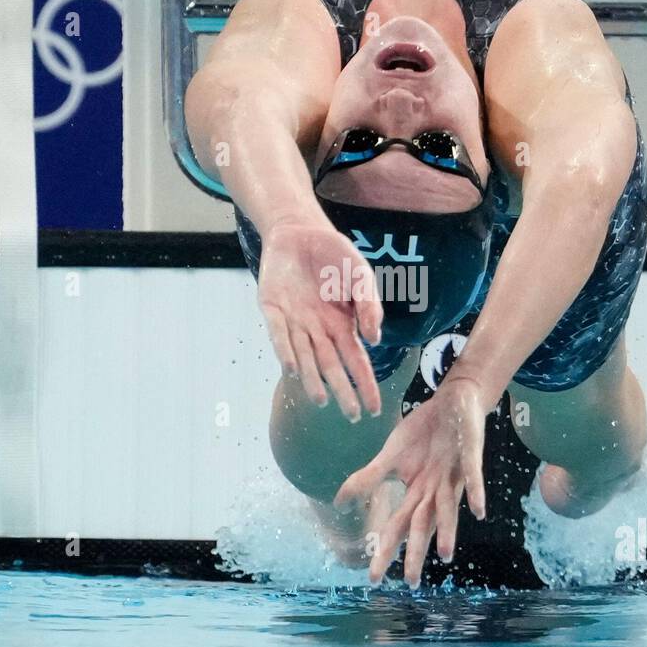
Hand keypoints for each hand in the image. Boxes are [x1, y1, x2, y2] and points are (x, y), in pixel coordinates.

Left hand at [258, 218, 383, 420]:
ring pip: (304, 357)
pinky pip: (279, 334)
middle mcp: (318, 330)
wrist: (299, 231)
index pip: (356, 361)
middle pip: (331, 366)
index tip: (373, 408)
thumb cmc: (333, 255)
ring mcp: (295, 322)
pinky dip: (285, 351)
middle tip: (350, 415)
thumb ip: (369, 305)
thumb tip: (375, 340)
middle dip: (341, 390)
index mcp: (342, 325)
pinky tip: (293, 368)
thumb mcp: (361, 274)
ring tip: (321, 400)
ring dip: (312, 379)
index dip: (364, 384)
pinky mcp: (272, 310)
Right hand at [335, 376, 488, 585]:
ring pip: (449, 507)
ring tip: (445, 555)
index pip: (398, 526)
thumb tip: (339, 503)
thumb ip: (368, 479)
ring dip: (448, 530)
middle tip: (410, 582)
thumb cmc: (422, 433)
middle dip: (416, 552)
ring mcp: (452, 474)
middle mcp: (435, 489)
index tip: (373, 579)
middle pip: (423, 524)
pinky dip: (475, 492)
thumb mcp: (390, 455)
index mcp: (416, 492)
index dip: (386, 550)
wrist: (452, 401)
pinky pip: (472, 476)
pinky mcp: (469, 454)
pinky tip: (479, 511)